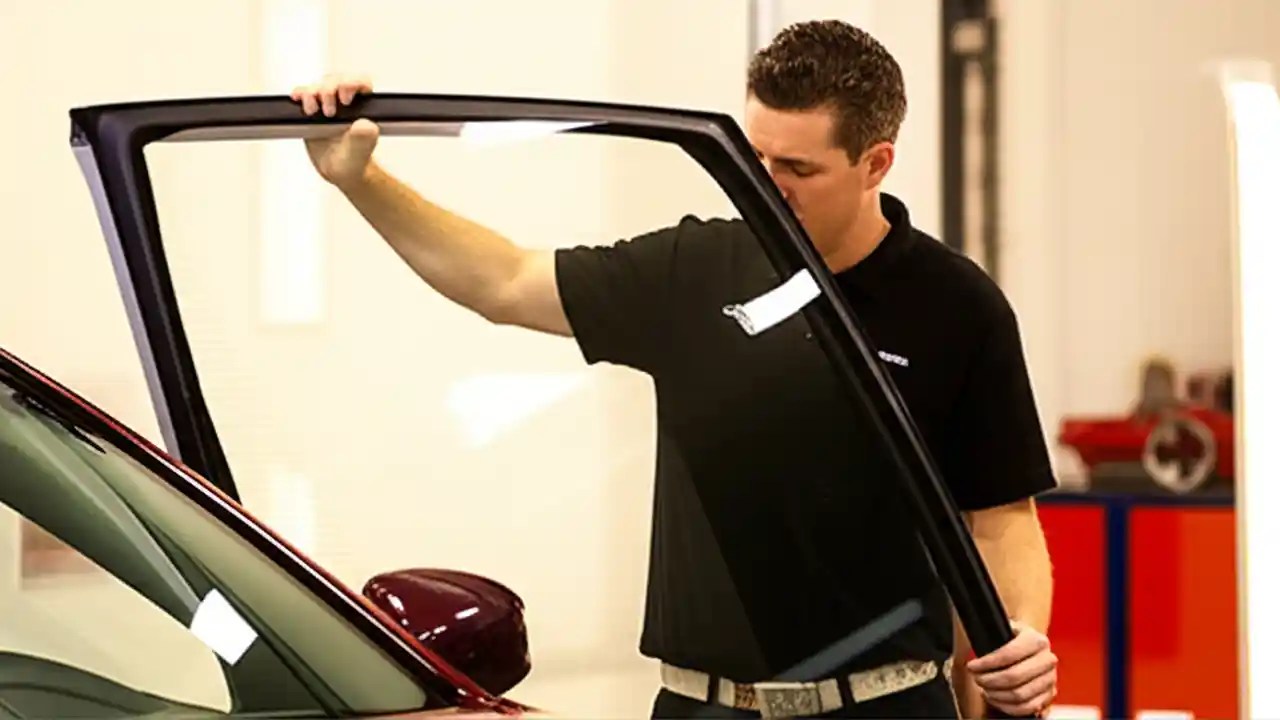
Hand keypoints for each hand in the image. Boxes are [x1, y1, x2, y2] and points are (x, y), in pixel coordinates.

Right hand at [290, 73, 379, 188]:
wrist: (339, 169)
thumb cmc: (354, 160)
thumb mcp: (361, 152)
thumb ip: (365, 138)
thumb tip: (365, 124)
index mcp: (363, 106)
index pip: (361, 82)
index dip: (352, 85)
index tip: (345, 100)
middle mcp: (345, 101)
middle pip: (336, 80)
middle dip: (329, 90)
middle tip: (329, 112)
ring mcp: (328, 103)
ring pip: (319, 85)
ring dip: (313, 93)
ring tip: (313, 111)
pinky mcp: (312, 107)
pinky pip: (303, 92)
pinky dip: (299, 93)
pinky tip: (297, 100)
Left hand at [966, 621, 1056, 716]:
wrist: (1034, 649)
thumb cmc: (1015, 639)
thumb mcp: (1006, 628)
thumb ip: (992, 631)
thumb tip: (975, 638)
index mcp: (1037, 640)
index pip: (1008, 654)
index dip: (986, 663)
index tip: (972, 666)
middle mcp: (1047, 660)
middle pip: (1013, 677)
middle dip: (988, 680)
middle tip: (977, 678)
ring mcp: (1050, 679)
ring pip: (1019, 695)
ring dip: (996, 695)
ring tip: (984, 688)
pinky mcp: (1049, 696)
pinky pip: (1026, 708)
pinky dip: (1006, 707)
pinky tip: (995, 698)